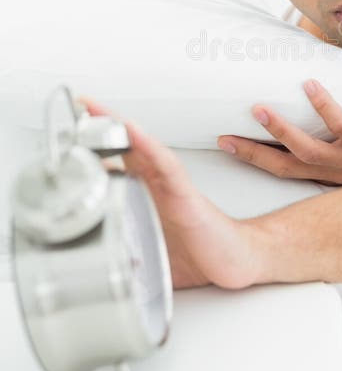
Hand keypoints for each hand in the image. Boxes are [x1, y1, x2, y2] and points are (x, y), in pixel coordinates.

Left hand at [76, 96, 260, 290]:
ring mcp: (172, 187)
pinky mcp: (186, 196)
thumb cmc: (202, 253)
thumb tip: (99, 266)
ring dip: (122, 129)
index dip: (97, 145)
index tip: (75, 127)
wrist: (237, 260)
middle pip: (128, 146)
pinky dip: (150, 148)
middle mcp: (159, 185)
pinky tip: (135, 133)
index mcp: (148, 196)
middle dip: (104, 125)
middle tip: (81, 104)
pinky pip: (167, 167)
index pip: (120, 162)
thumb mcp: (152, 254)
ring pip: (143, 149)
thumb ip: (127, 253)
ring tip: (100, 110)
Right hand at [217, 79, 341, 185]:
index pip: (288, 171)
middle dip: (253, 155)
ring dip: (281, 130)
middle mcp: (341, 175)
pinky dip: (324, 106)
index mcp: (336, 175)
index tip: (228, 144)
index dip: (257, 160)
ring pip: (308, 151)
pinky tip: (310, 84)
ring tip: (258, 108)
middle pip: (286, 168)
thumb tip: (317, 91)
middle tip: (222, 138)